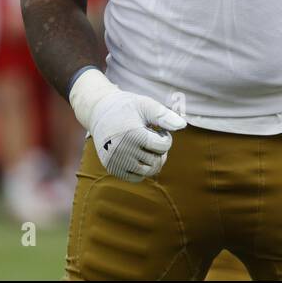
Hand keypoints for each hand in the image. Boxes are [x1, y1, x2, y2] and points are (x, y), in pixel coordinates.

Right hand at [69, 69, 185, 182]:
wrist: (98, 111)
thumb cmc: (126, 107)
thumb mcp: (145, 105)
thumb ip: (164, 115)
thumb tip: (183, 125)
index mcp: (133, 135)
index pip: (162, 147)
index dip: (165, 137)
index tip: (158, 129)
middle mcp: (123, 150)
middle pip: (156, 161)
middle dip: (159, 150)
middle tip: (152, 138)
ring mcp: (116, 161)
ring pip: (147, 172)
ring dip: (152, 161)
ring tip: (147, 147)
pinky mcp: (112, 168)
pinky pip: (135, 177)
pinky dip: (141, 169)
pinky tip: (138, 154)